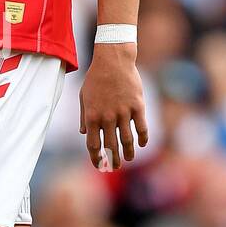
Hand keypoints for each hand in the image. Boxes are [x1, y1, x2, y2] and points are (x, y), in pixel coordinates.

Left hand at [79, 44, 147, 170]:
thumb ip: (83, 116)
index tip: (99, 165)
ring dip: (128, 153)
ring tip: (129, 158)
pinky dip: (142, 139)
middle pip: (111, 146)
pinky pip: (142, 128)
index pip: (93, 145)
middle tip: (115, 167)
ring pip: (127, 140)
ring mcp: (123, 112)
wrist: (113, 60)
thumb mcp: (83, 96)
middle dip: (113, 159)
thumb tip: (83, 133)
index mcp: (92, 116)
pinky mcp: (137, 106)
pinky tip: (142, 144)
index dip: (96, 158)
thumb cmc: (96, 77)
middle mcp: (107, 117)